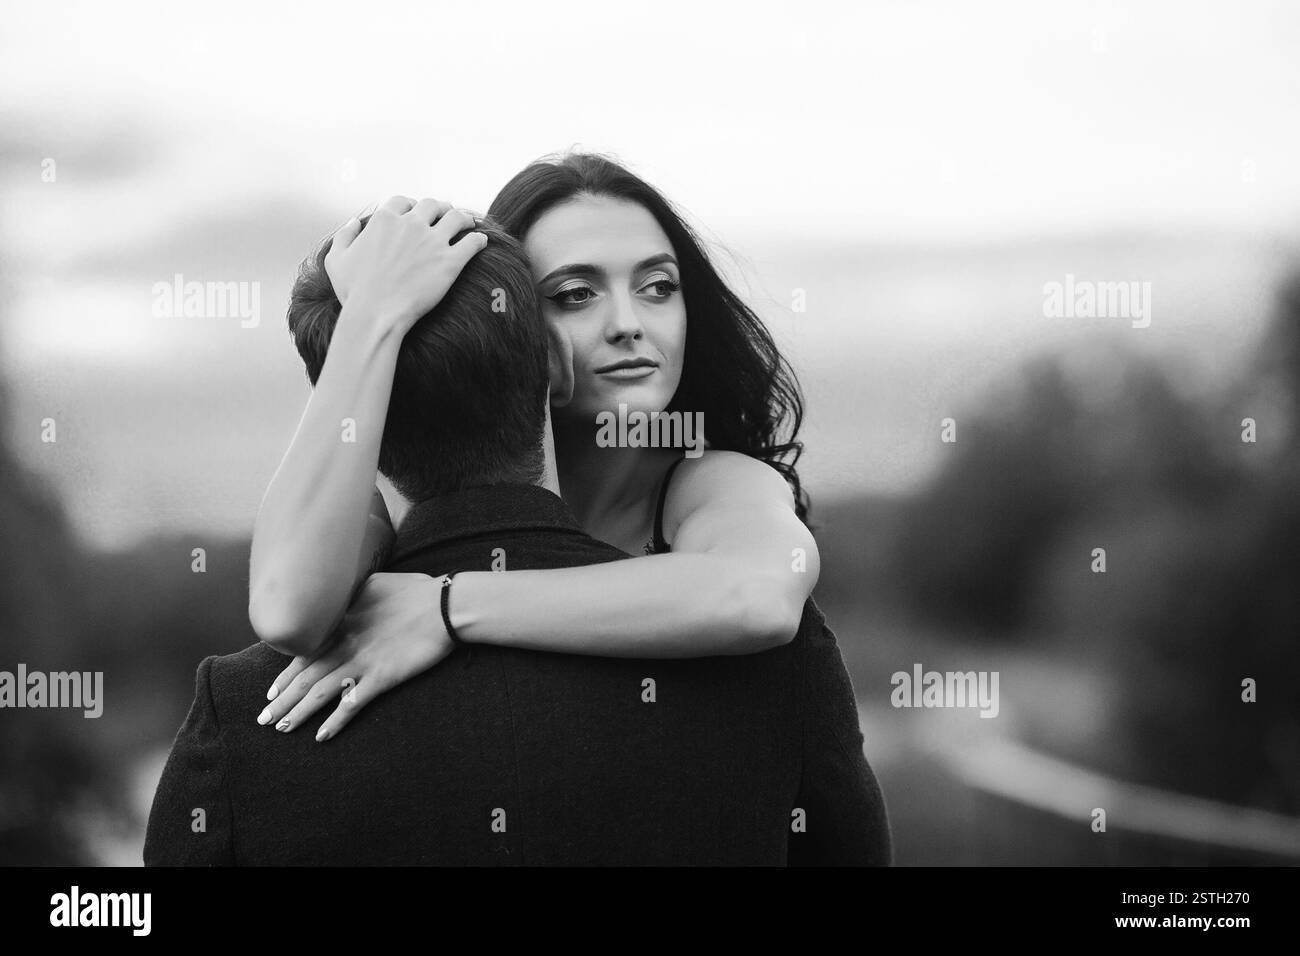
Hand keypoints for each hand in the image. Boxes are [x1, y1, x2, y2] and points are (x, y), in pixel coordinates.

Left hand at [256, 572, 451, 740]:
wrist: (443, 606)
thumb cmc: (414, 591)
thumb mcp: (374, 585)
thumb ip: (351, 598)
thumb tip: (340, 601)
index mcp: (340, 622)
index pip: (303, 653)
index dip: (285, 675)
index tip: (271, 692)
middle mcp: (343, 644)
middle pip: (303, 677)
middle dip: (281, 701)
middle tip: (263, 720)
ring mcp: (360, 662)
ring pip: (319, 693)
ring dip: (298, 714)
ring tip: (282, 729)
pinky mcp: (380, 678)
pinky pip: (350, 705)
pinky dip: (334, 722)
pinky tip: (321, 736)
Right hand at [325, 195, 487, 334]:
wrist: (376, 316)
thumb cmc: (354, 293)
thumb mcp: (336, 260)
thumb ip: (344, 236)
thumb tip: (354, 221)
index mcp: (384, 219)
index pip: (403, 201)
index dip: (411, 206)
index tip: (416, 213)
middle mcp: (410, 224)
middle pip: (432, 205)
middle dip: (440, 208)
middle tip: (446, 214)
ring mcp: (432, 242)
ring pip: (456, 217)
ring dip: (463, 217)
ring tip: (468, 222)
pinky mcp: (450, 262)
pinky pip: (472, 242)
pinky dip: (478, 239)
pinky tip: (482, 242)